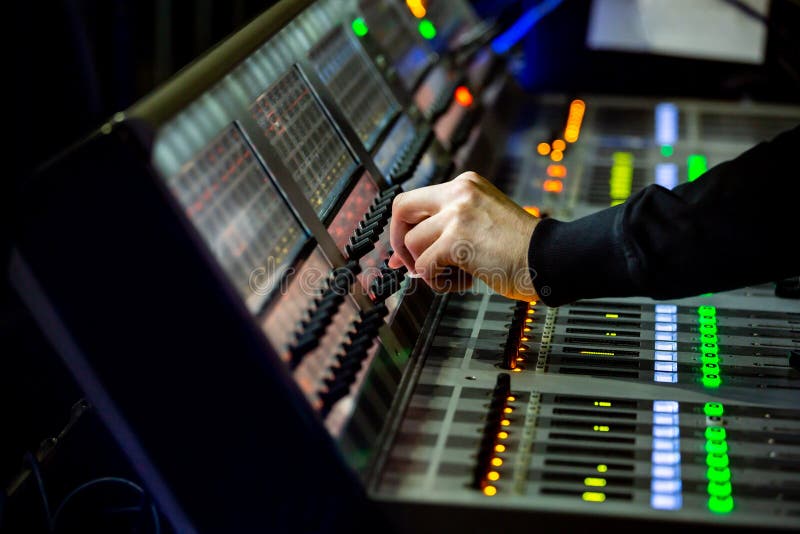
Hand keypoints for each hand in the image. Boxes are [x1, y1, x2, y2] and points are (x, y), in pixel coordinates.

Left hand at [388, 172, 538, 300]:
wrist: (550, 258)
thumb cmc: (521, 249)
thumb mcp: (481, 222)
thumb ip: (446, 230)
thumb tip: (403, 256)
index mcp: (466, 185)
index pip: (416, 199)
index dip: (403, 227)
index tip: (405, 251)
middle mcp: (459, 193)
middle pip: (401, 209)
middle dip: (399, 241)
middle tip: (410, 264)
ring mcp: (457, 214)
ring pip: (412, 244)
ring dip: (427, 268)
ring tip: (455, 276)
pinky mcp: (456, 240)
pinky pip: (424, 266)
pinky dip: (437, 282)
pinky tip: (462, 282)